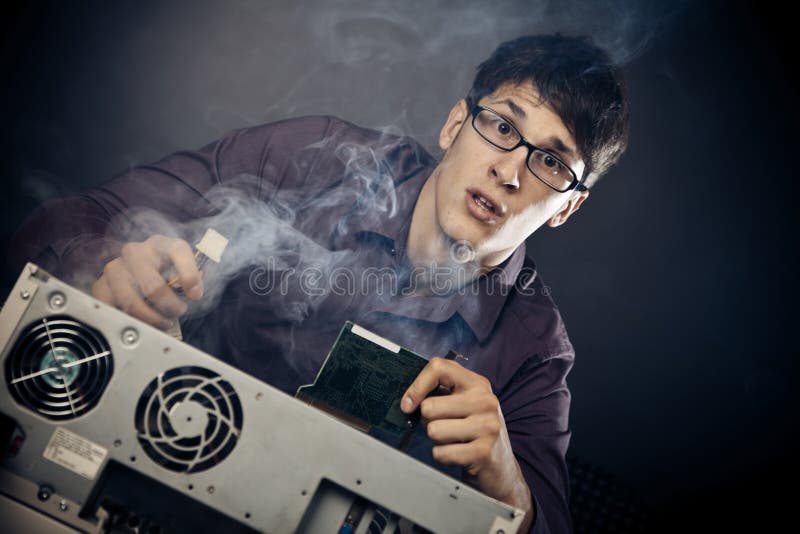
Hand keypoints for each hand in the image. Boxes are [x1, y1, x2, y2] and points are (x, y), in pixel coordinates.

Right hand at [91, 234, 202, 329]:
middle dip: (169, 306)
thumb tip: (194, 291)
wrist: (134, 272)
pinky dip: (129, 320)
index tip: (195, 295)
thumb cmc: (163, 271)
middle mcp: (136, 252)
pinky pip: (112, 308)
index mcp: (161, 244)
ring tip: (162, 322)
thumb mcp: (181, 270)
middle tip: (177, 313)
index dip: (189, 275)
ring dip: (150, 318)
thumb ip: (191, 279)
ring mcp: (115, 267)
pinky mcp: (100, 284)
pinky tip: (140, 321)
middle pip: (153, 285)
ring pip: (130, 300)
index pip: (178, 252)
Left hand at [401, 357, 533, 528]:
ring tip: (452, 439)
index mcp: (477, 383)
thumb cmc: (472, 430)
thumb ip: (439, 393)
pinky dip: (442, 456)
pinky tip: (457, 453)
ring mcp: (487, 426)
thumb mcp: (462, 403)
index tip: (407, 404)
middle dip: (427, 421)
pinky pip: (440, 453)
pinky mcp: (483, 452)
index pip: (439, 368)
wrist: (500, 466)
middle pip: (429, 406)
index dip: (416, 386)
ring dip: (435, 439)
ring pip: (433, 430)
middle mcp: (485, 400)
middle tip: (443, 426)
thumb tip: (407, 402)